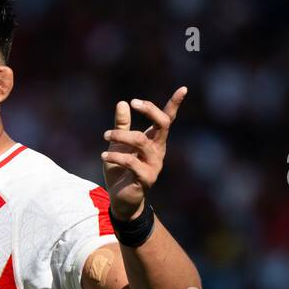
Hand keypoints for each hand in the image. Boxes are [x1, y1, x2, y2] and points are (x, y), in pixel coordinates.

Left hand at [101, 86, 186, 220]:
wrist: (120, 200)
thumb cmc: (120, 171)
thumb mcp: (118, 144)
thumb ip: (121, 125)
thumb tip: (122, 103)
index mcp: (154, 141)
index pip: (167, 119)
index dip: (175, 104)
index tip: (183, 88)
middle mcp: (158, 150)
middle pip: (163, 124)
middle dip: (150, 110)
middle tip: (133, 102)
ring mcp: (154, 164)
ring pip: (141, 141)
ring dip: (121, 135)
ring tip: (105, 134)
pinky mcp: (146, 178)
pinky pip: (131, 162)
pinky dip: (116, 155)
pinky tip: (104, 154)